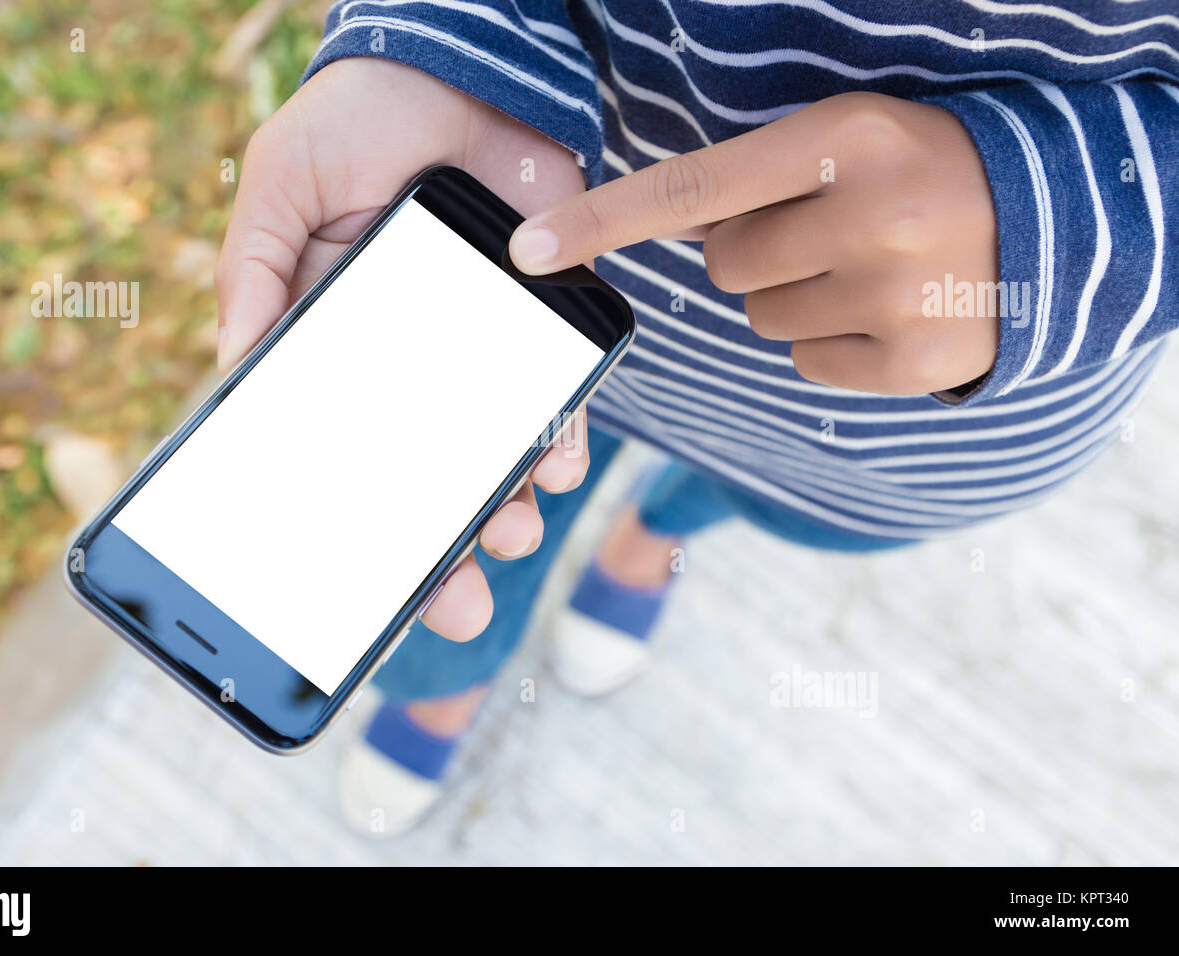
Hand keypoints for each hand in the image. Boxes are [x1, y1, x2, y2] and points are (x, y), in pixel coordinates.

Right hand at [215, 57, 592, 641]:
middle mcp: (414, 370)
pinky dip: (560, 436)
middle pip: (429, 479)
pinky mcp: (543, 324)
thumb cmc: (352, 127)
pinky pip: (556, 397)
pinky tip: (558, 463)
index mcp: (344, 352)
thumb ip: (255, 272)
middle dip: (446, 551)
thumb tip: (237, 368)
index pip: (347, 457)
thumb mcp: (281, 189)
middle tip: (458, 608)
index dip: (356, 525)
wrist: (455, 68)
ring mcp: (481, 353)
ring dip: (509, 510)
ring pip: (498, 455)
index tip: (363, 590)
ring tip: (514, 539)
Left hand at [508, 92, 998, 394]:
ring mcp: (898, 292)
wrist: (1053, 222)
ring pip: (761, 320)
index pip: (693, 187)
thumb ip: (756, 178)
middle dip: (756, 254)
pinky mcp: (915, 361)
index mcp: (844, 137)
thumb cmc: (925, 170)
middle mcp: (872, 212)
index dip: (602, 221)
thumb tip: (662, 228)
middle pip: (724, 267)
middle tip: (826, 231)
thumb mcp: (850, 138)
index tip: (530, 251)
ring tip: (864, 266)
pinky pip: (808, 364)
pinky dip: (831, 343)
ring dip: (794, 299)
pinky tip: (885, 311)